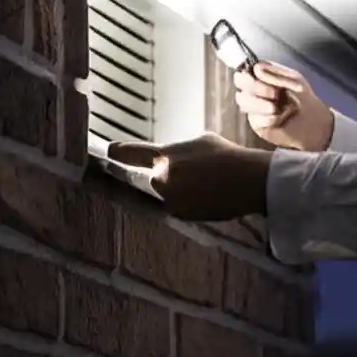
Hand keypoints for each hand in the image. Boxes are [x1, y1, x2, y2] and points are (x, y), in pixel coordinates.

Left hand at [107, 133, 272, 220]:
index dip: (117, 151)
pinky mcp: (182, 215)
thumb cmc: (227, 156)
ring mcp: (171, 200)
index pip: (130, 153)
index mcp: (165, 156)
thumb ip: (177, 150)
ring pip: (165, 193)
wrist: (248, 181)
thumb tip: (169, 157)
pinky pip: (177, 205)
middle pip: (150, 177)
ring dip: (178, 188)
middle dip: (163, 175)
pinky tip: (209, 194)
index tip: (107, 150)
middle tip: (190, 173)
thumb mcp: (200, 141)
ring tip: (205, 183)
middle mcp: (162, 179)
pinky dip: (188, 200)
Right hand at [234, 61, 334, 150]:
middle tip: (274, 93)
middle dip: (255, 87)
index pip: (243, 72)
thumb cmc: (306, 99)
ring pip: (244, 102)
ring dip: (260, 104)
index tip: (258, 77)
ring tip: (277, 108)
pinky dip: (268, 118)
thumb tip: (256, 68)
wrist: (315, 124)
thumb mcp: (295, 82)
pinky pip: (254, 119)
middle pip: (240, 85)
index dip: (247, 75)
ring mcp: (255, 108)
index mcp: (263, 77)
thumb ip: (276, 74)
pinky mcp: (258, 124)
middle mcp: (255, 91)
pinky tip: (280, 118)